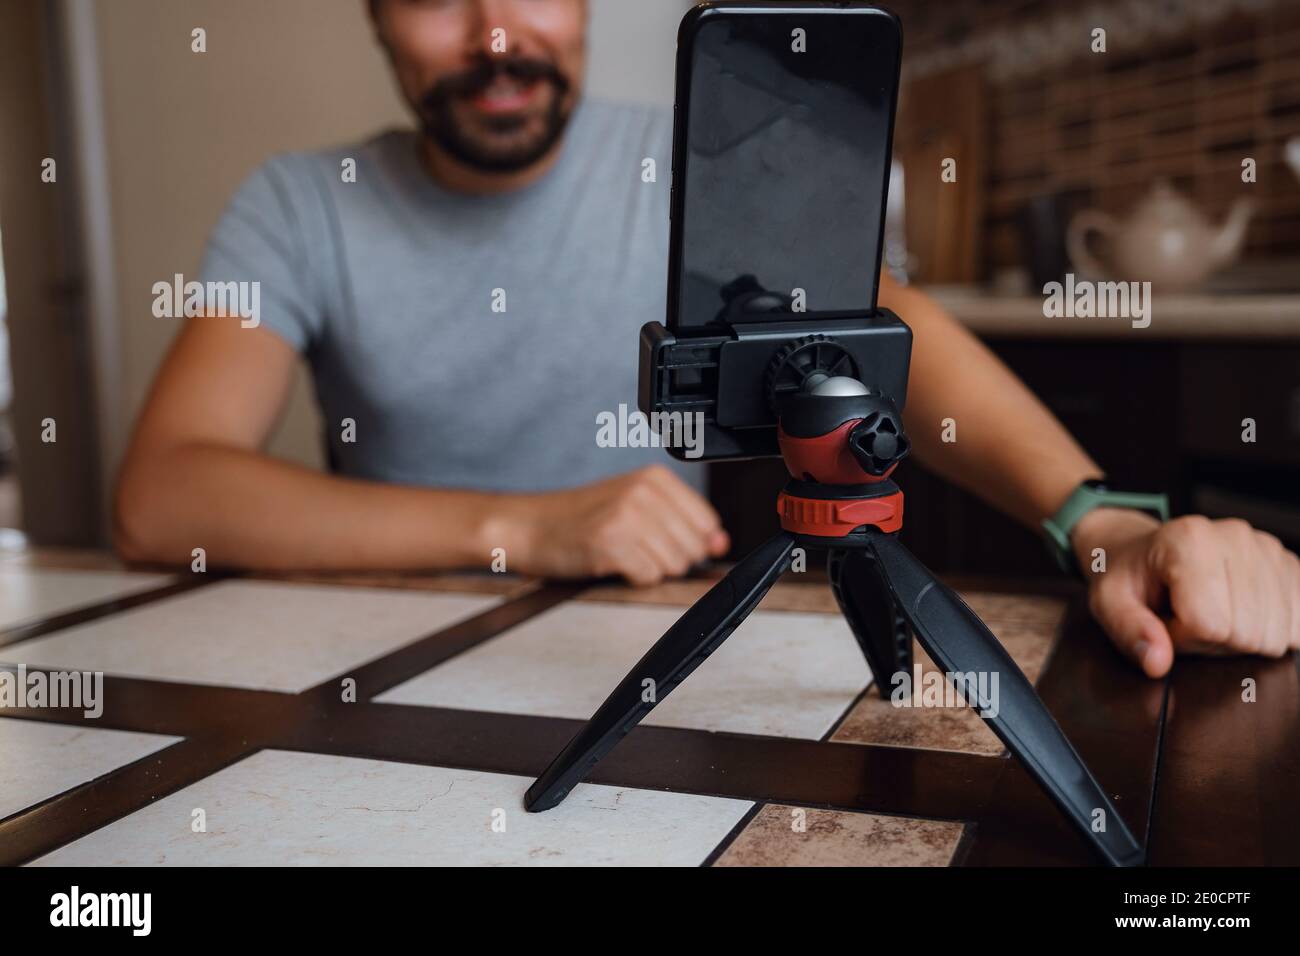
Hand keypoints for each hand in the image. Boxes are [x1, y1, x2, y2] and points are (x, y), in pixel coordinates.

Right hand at [500, 465, 728, 585]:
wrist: (528, 526)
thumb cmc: (579, 518)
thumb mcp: (634, 505)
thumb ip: (681, 521)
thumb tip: (721, 543)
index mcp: (654, 477)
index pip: (707, 522)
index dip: (692, 543)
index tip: (664, 543)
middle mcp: (644, 492)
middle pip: (693, 547)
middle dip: (670, 559)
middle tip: (636, 548)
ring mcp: (627, 516)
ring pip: (673, 564)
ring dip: (649, 568)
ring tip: (622, 553)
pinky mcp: (610, 543)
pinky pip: (648, 576)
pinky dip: (632, 578)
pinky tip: (611, 563)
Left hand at [1073, 509, 1299, 676]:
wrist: (1145, 549)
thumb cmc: (1129, 576)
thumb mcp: (1108, 603)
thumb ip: (1130, 632)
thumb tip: (1157, 663)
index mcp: (1187, 541)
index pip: (1210, 625)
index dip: (1183, 637)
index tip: (1165, 620)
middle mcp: (1234, 536)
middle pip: (1248, 633)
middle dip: (1213, 640)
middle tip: (1186, 618)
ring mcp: (1267, 547)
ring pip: (1278, 633)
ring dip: (1241, 636)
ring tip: (1210, 612)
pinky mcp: (1288, 563)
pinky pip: (1299, 621)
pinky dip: (1271, 629)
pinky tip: (1239, 612)